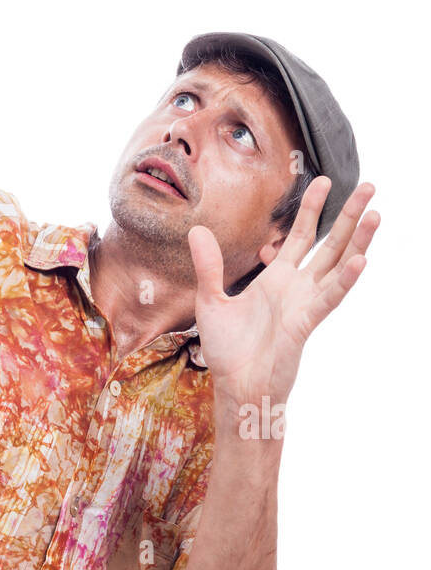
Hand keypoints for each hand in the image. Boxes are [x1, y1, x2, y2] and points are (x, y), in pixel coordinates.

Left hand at [188, 178, 379, 409]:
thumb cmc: (229, 350)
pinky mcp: (306, 322)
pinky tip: (360, 258)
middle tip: (368, 185)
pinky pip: (330, 297)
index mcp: (277, 279)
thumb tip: (196, 230)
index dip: (312, 209)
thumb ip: (208, 266)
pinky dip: (345, 279)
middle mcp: (297, 287)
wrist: (236, 387)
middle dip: (348, 215)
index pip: (300, 235)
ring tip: (374, 213)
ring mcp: (305, 303)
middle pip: (329, 243)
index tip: (322, 182)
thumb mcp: (211, 300)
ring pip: (338, 264)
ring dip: (357, 240)